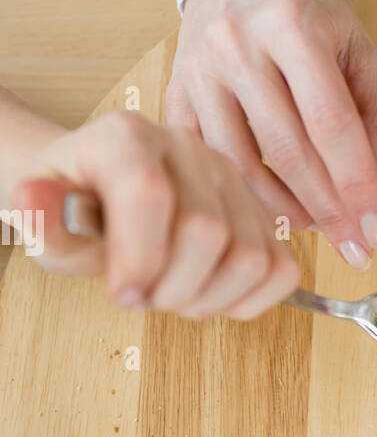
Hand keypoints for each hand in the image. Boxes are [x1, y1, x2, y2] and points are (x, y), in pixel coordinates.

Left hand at [14, 110, 299, 318]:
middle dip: (172, 288)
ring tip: (173, 296)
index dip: (140, 260)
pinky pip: (281, 269)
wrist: (100, 194)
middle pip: (207, 233)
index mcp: (128, 137)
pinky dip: (250, 299)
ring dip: (210, 299)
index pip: (151, 196)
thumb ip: (38, 219)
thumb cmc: (74, 209)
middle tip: (143, 298)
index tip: (122, 296)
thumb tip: (34, 199)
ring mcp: (232, 178)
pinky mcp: (261, 212)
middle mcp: (189, 146)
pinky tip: (211, 295)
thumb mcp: (41, 219)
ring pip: (251, 256)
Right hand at [166, 0, 376, 269]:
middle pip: (288, 150)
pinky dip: (244, 196)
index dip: (358, 184)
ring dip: (286, 210)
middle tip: (356, 247)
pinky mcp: (175, 92)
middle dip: (329, 209)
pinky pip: (209, 161)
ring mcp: (199, 70)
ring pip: (242, 164)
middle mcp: (239, 45)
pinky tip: (274, 212)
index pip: (333, 123)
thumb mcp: (356, 43)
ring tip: (319, 230)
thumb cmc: (305, 8)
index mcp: (294, 26)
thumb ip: (376, 113)